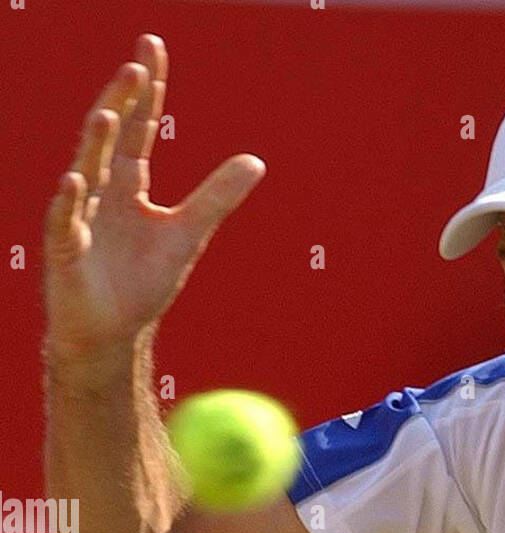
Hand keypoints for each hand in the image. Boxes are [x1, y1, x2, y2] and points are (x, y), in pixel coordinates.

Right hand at [44, 33, 265, 357]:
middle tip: (137, 64)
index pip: (139, 126)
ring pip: (87, 170)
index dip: (147, 91)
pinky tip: (78, 181)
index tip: (152, 49)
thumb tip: (257, 161)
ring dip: (97, 143)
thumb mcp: (187, 234)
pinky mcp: (66, 250)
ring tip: (112, 113)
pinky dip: (72, 202)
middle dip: (122, 101)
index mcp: (128, 182)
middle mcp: (101, 190)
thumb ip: (217, 197)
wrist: (112, 331)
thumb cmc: (142, 282)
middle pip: (112, 136)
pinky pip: (66, 222)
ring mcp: (80, 216)